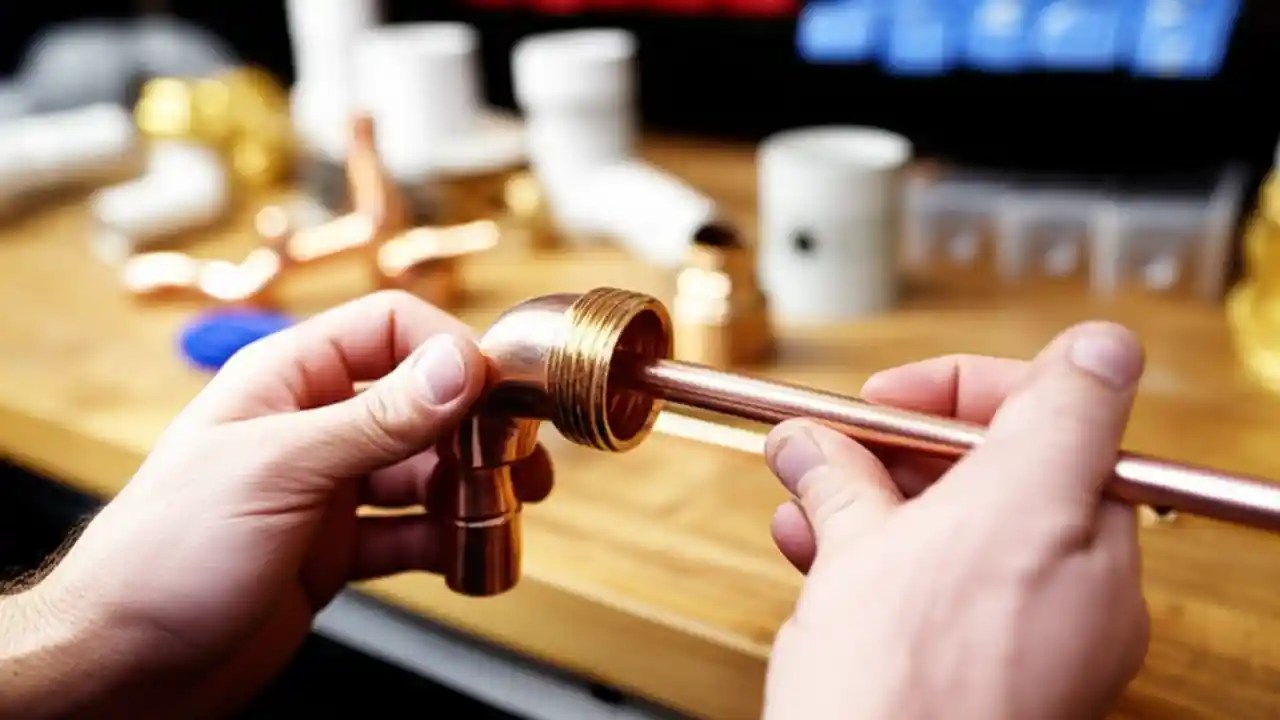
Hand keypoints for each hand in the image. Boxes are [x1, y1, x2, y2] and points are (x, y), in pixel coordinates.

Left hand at [0, 291, 547, 718]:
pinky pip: (409, 534)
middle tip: (520, 463)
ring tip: (504, 512)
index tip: (495, 392)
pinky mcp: (334, 551)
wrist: (125, 667)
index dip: (448, 352)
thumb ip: (377, 418)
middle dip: (473, 431)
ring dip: (468, 491)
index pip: (389, 330)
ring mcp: (325, 492)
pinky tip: (468, 556)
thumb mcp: (280, 469)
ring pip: (422, 473)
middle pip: (418, 404)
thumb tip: (457, 366)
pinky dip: (444, 544)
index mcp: (287, 380)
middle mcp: (312, 428)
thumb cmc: (166, 554)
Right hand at [762, 322, 1149, 719]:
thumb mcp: (856, 549)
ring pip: (986, 527)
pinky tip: (828, 560)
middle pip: (1012, 460)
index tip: (893, 398)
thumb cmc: (896, 700)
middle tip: (836, 451)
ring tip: (811, 508)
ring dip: (890, 505)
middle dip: (904, 448)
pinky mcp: (1042, 672)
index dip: (959, 379)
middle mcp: (1091, 566)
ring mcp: (1072, 626)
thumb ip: (847, 462)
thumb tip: (820, 436)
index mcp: (1065, 507)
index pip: (1061, 387)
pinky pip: (984, 589)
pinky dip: (912, 564)